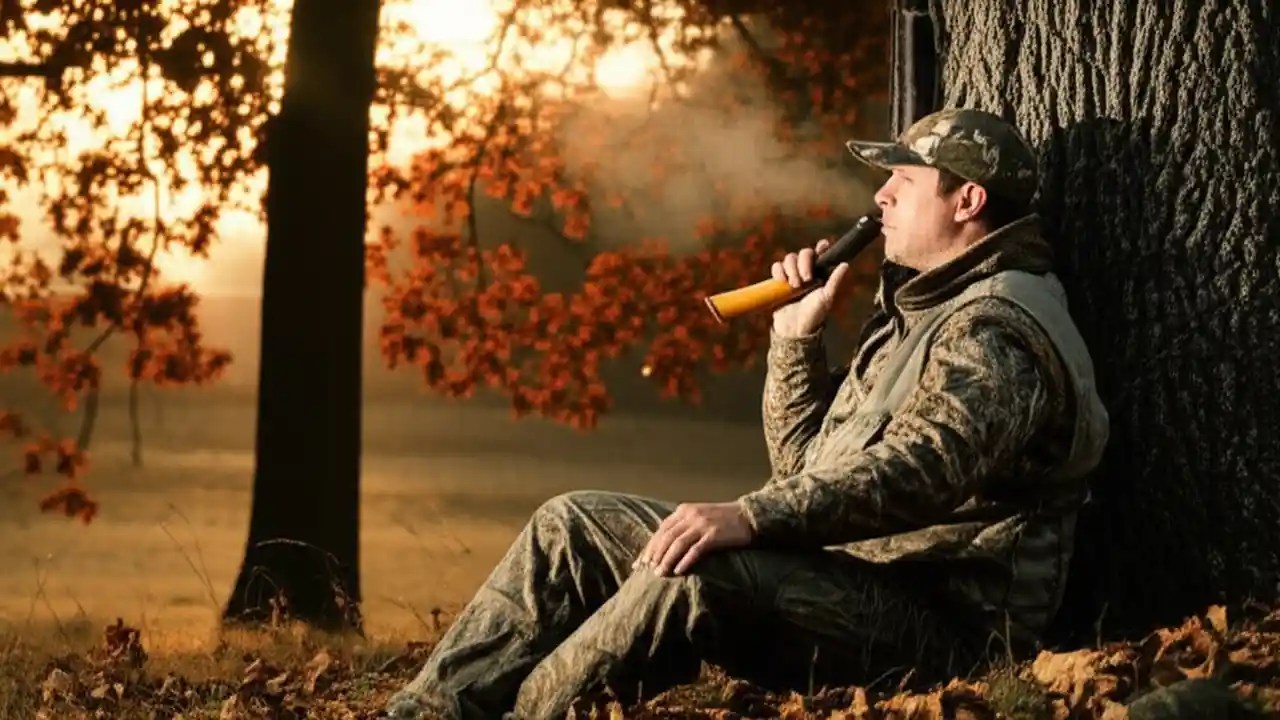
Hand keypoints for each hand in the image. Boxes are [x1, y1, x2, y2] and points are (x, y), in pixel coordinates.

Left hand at [634, 502, 753, 576]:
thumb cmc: (722, 520)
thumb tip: (663, 548)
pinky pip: (696, 549)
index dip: (649, 547)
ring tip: (659, 574)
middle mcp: (691, 515)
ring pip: (678, 544)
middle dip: (654, 555)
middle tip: (646, 570)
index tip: (640, 563)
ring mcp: (702, 524)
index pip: (661, 530)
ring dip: (666, 560)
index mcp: (684, 510)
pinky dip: (685, 561)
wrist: (748, 516)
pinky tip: (678, 571)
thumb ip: (682, 527)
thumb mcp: (698, 517)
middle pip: (666, 537)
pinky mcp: (714, 535)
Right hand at [770, 238, 850, 337]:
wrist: (795, 327)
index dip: (821, 247)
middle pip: (804, 253)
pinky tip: (783, 281)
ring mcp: (792, 274)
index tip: (822, 247)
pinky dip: (779, 271)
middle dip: (804, 264)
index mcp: (819, 272)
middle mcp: (806, 270)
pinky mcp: (779, 280)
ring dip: (792, 270)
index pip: (820, 253)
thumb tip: (845, 264)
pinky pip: (777, 266)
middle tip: (806, 280)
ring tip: (795, 285)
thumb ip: (835, 280)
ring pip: (789, 258)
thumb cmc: (814, 314)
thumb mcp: (827, 297)